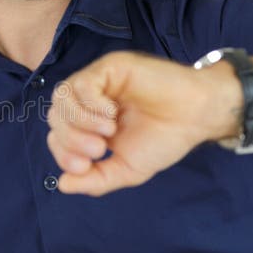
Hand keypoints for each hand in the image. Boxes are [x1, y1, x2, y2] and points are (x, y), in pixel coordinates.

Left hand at [46, 50, 238, 195]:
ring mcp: (99, 81)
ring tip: (107, 133)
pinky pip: (83, 83)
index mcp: (90, 123)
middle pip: (55, 116)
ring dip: (79, 121)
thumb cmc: (165, 138)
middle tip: (99, 151)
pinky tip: (112, 114)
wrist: (197, 117)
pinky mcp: (110, 67)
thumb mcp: (127, 169)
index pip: (57, 134)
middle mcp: (89, 100)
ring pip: (62, 97)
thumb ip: (95, 180)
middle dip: (71, 139)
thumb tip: (62, 184)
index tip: (86, 166)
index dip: (62, 152)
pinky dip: (90, 103)